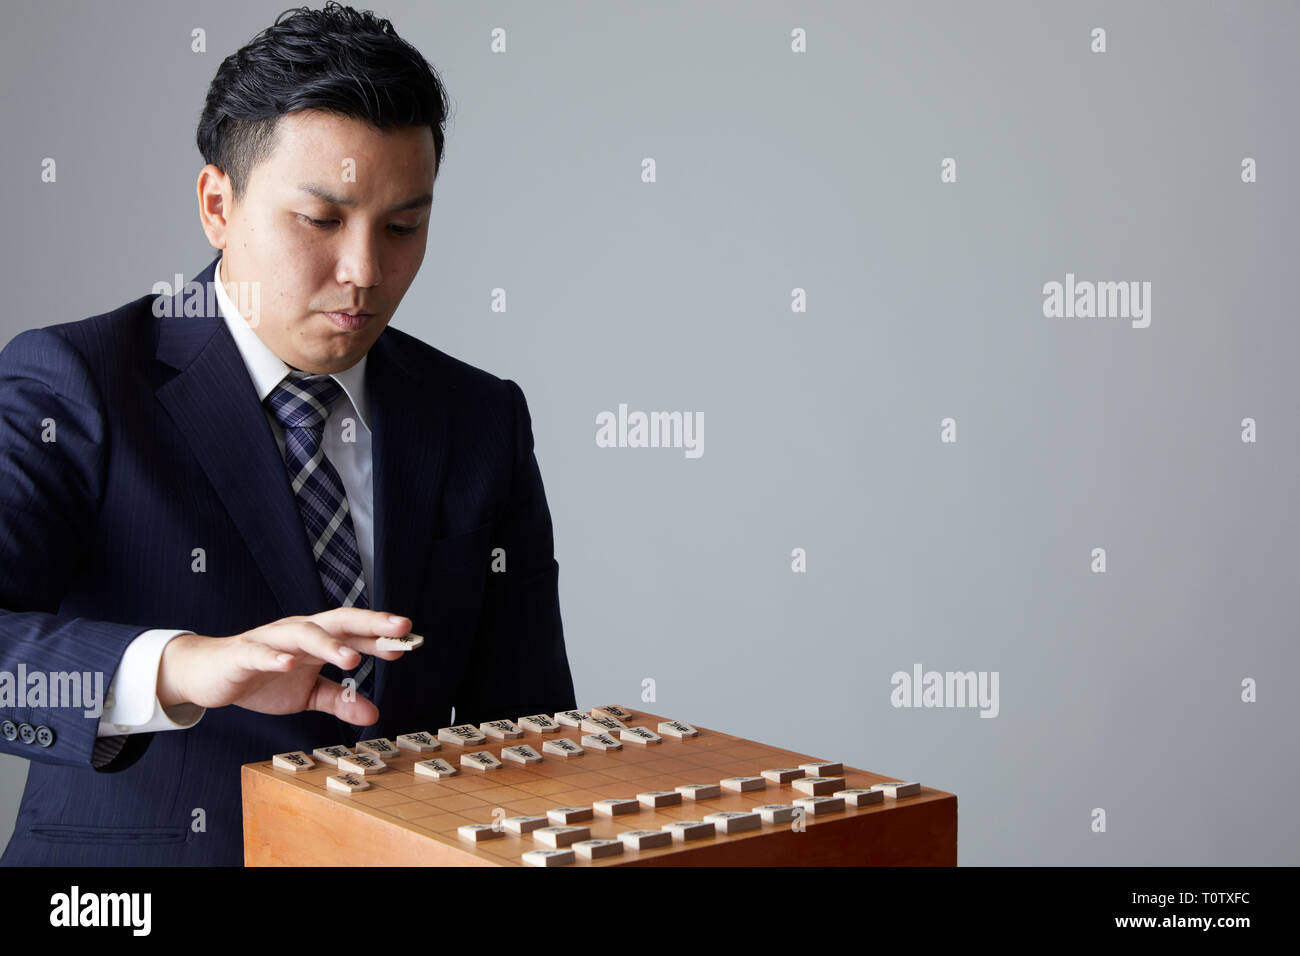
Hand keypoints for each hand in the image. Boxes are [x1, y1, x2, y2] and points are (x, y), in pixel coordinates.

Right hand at [156, 608, 419, 726]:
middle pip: (339, 621)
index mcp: (317, 640)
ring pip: (304, 634)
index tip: (412, 640)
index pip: (355, 632)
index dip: (382, 635)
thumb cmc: (262, 679)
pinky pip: (260, 653)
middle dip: (370, 623)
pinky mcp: (243, 654)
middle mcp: (299, 633)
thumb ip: (339, 700)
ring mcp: (271, 641)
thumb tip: (374, 713)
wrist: (210, 675)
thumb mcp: (307, 694)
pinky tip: (289, 663)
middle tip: (400, 628)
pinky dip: (274, 656)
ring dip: (329, 643)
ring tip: (351, 656)